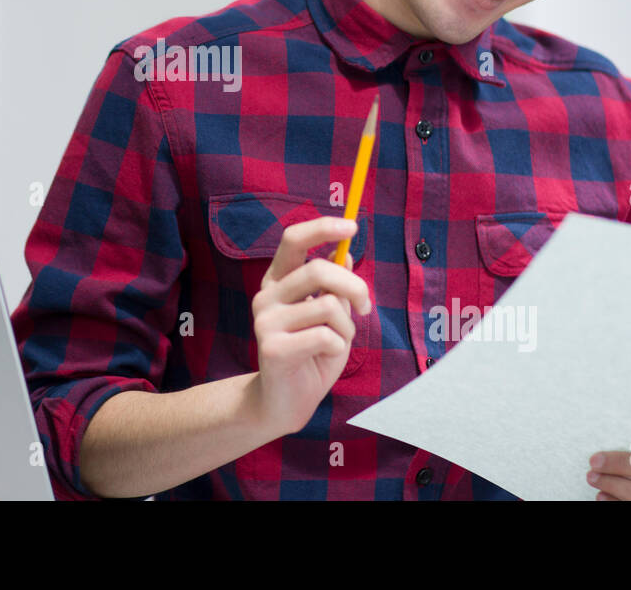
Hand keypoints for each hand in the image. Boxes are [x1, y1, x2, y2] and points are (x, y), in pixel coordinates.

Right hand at [250, 217, 372, 436]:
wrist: (284, 402)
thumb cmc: (312, 355)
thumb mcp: (330, 316)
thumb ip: (334, 288)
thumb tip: (347, 254)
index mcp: (278, 281)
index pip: (293, 238)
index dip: (323, 228)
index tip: (353, 227)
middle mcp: (266, 296)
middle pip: (318, 269)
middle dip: (354, 286)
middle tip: (365, 306)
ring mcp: (265, 321)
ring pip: (328, 306)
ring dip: (346, 327)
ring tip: (337, 342)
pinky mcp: (272, 348)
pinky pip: (325, 336)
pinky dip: (337, 347)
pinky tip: (323, 358)